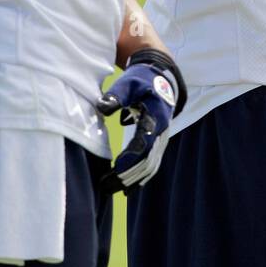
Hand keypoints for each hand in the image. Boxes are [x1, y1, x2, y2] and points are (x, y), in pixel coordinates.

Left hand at [97, 54, 181, 191]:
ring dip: (133, 180)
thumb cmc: (140, 80)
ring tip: (113, 189)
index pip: (144, 144)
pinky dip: (141, 177)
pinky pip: (152, 163)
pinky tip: (128, 188)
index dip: (130, 159)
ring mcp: (162, 138)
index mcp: (156, 117)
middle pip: (147, 161)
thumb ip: (116, 95)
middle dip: (128, 176)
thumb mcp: (127, 83)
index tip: (114, 169)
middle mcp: (161, 131)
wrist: (161, 77)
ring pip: (151, 165)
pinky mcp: (158, 142)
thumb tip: (103, 108)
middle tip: (107, 186)